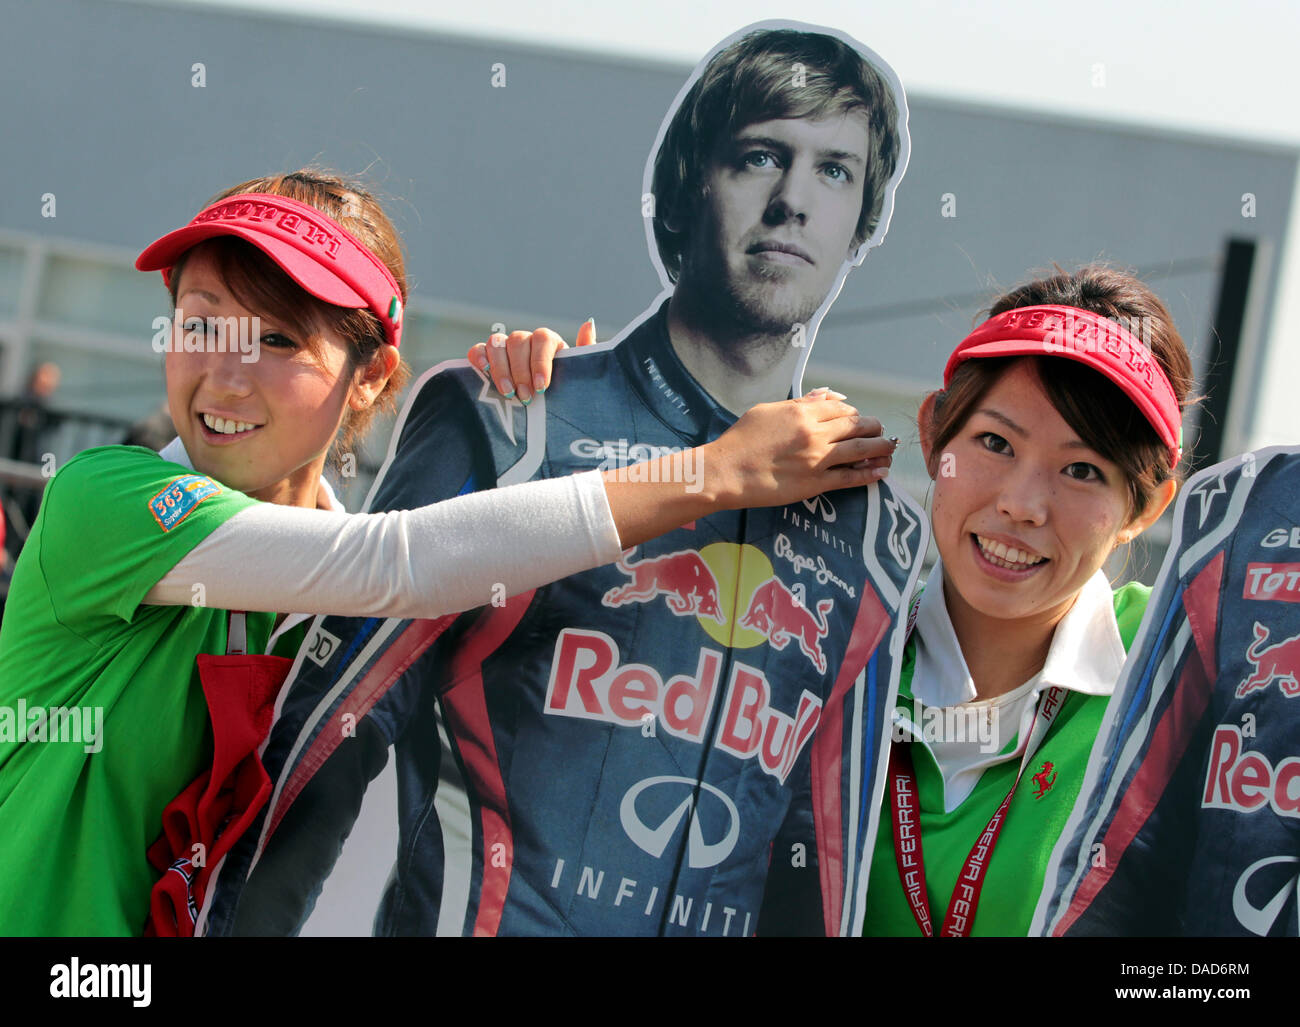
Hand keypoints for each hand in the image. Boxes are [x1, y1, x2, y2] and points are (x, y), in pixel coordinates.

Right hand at [466, 319, 596, 403]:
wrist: (544, 413)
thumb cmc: (564, 392)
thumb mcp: (578, 376)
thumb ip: (586, 351)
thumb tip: (588, 323)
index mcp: (549, 342)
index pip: (543, 339)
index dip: (540, 361)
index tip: (542, 386)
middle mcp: (526, 341)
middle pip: (518, 341)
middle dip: (521, 371)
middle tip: (525, 397)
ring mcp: (505, 349)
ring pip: (497, 343)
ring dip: (500, 368)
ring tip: (508, 393)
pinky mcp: (487, 358)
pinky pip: (478, 350)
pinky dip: (478, 357)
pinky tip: (483, 372)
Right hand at [701, 390, 898, 509]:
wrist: (725, 471)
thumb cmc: (740, 440)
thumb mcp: (767, 410)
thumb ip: (799, 403)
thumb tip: (826, 395)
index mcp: (802, 412)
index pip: (841, 408)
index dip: (854, 413)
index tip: (858, 419)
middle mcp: (814, 433)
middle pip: (857, 426)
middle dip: (874, 427)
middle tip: (881, 431)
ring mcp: (817, 459)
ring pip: (861, 449)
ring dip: (881, 448)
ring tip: (890, 448)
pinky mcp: (815, 483)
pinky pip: (850, 477)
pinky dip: (870, 474)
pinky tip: (882, 472)